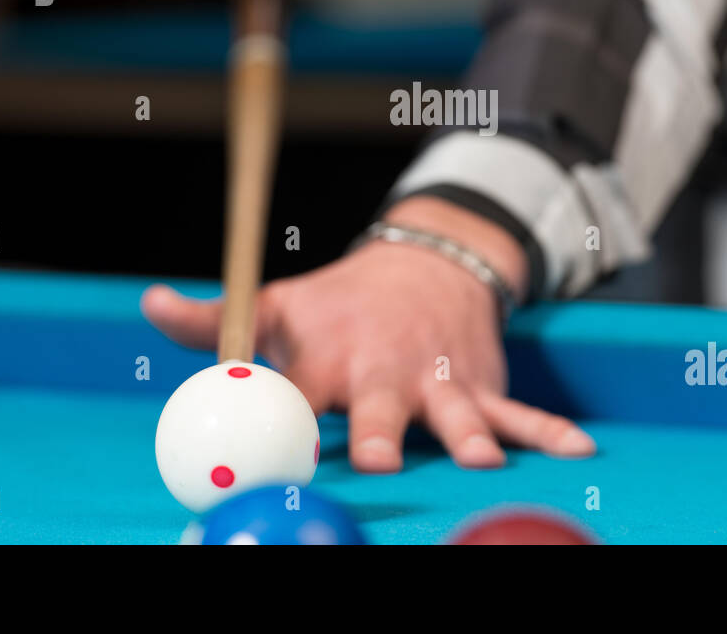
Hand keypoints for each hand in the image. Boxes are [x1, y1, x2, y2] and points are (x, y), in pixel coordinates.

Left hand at [141, 201, 596, 471]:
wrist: (422, 265)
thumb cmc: (338, 303)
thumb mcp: (275, 305)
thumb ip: (214, 320)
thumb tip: (148, 303)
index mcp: (327, 358)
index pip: (297, 397)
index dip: (283, 422)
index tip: (269, 455)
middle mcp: (383, 372)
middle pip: (378, 409)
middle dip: (379, 433)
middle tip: (380, 458)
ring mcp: (438, 381)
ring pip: (455, 412)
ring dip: (469, 435)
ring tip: (485, 461)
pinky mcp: (480, 384)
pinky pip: (519, 410)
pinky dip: (548, 429)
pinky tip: (579, 449)